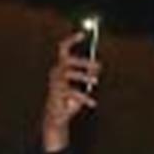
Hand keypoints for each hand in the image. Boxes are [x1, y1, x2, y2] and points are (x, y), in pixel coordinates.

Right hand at [39, 34, 100, 153]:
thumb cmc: (69, 101)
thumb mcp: (82, 87)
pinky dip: (85, 98)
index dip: (71, 40)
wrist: (58, 119)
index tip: (83, 34)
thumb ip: (89, 75)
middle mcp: (55, 72)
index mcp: (60, 67)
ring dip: (84, 77)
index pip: (63, 49)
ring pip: (70, 74)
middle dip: (84, 62)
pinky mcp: (57, 94)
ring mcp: (55, 83)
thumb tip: (98, 67)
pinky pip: (73, 92)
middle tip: (99, 66)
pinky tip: (92, 103)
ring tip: (95, 82)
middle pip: (68, 60)